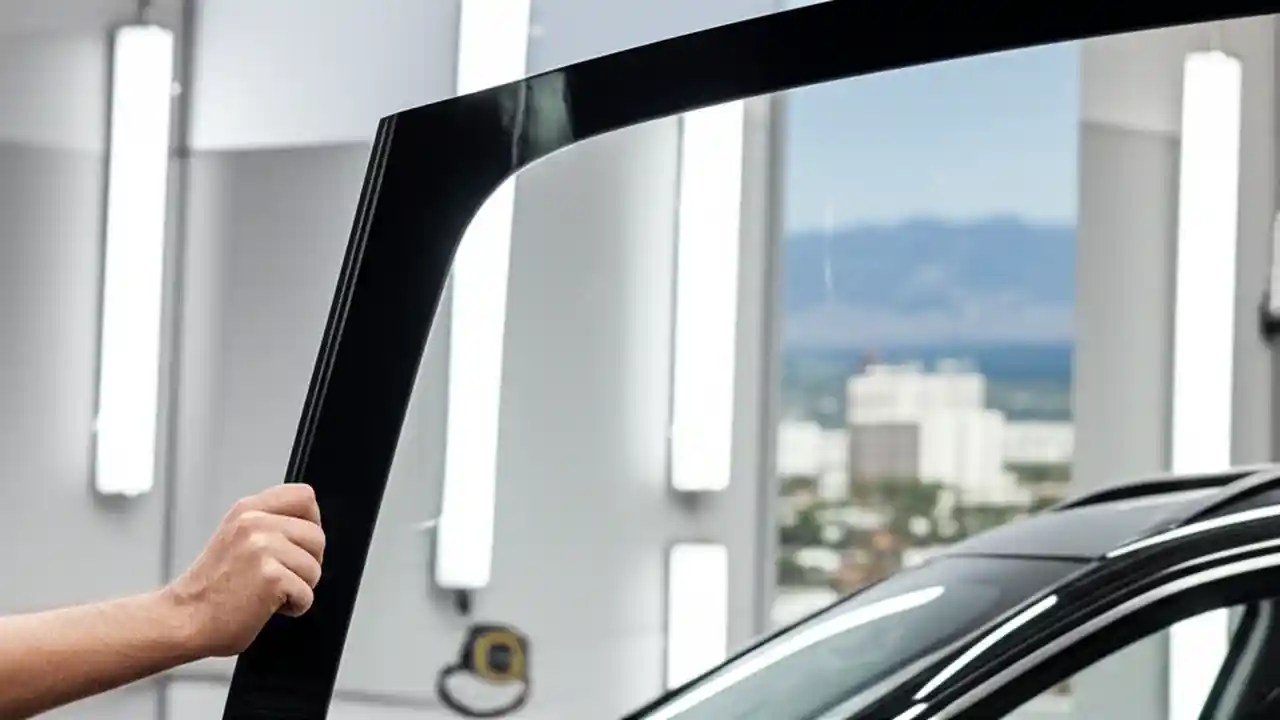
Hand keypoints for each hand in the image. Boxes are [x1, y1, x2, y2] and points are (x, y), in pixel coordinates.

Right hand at [161, 484, 325, 657]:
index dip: (311, 523)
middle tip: (279, 578)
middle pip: (317, 537)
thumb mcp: (235, 537)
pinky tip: (265, 607)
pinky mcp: (271, 577)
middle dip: (307, 564)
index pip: (304, 496)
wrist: (181, 620)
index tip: (297, 545)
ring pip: (314, 568)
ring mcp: (262, 548)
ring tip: (267, 593)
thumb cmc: (211, 588)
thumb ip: (268, 525)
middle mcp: (255, 523)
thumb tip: (310, 528)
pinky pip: (306, 595)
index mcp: (247, 510)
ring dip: (299, 588)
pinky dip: (293, 608)